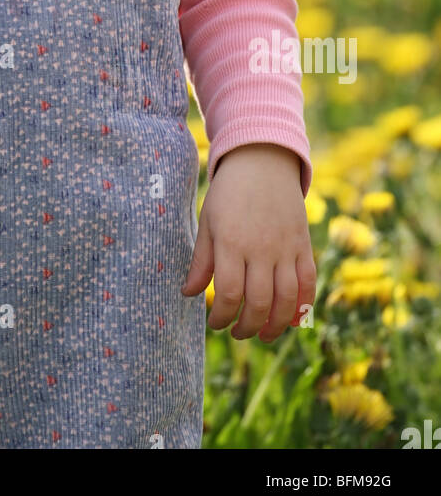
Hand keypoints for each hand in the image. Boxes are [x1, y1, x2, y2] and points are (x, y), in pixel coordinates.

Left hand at [180, 143, 315, 342]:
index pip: (228, 293)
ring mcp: (286, 248)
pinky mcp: (303, 245)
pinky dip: (302, 306)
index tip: (215, 322)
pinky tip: (290, 320)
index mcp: (231, 242)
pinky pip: (307, 283)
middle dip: (247, 327)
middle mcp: (261, 248)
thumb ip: (201, 261)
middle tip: (238, 332)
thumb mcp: (208, 221)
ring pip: (286, 299)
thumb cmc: (229, 193)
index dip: (221, 316)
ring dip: (275, 325)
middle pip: (258, 302)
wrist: (263, 161)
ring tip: (263, 334)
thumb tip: (187, 293)